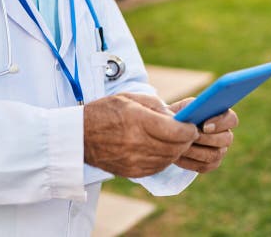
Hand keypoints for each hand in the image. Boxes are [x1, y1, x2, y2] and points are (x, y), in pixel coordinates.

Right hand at [83, 93, 199, 177]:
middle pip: (176, 147)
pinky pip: (158, 167)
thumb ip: (155, 105)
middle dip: (185, 140)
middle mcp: (138, 143)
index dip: (189, 130)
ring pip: (169, 159)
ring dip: (176, 150)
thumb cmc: (103, 112)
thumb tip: (176, 117)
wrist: (78, 136)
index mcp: (138, 121)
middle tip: (186, 133)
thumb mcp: (128, 98)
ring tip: (173, 140)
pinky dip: (164, 159)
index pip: (176, 132)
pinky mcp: (132, 172)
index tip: (192, 126)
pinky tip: (159, 149)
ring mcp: (135, 160)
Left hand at [168, 97, 238, 172]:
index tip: (205, 126)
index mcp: (222, 117)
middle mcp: (225, 135)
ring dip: (196, 150)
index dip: (221, 123)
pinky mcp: (210, 164)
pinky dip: (190, 161)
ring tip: (182, 146)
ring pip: (215, 154)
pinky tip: (178, 155)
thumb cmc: (179, 116)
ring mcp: (220, 150)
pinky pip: (205, 165)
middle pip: (226, 139)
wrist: (170, 131)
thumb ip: (192, 108)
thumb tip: (193, 116)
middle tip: (191, 137)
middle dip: (207, 138)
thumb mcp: (184, 108)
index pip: (232, 119)